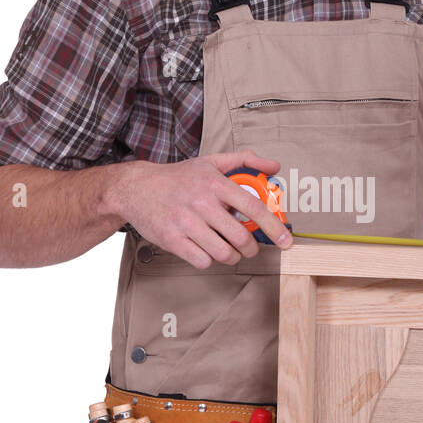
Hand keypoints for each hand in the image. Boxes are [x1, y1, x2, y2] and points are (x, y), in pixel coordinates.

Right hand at [107, 149, 292, 267]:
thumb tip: (274, 166)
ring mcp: (186, 223)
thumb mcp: (211, 162)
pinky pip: (203, 260)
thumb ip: (245, 161)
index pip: (252, 207)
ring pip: (224, 253)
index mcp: (215, 183)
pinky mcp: (173, 239)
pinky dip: (209, 259)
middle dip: (251, 248)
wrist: (137, 188)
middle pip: (240, 237)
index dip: (273, 226)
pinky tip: (206, 249)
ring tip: (229, 249)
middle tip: (249, 247)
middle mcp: (201, 203)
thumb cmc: (178, 178)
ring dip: (233, 256)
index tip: (285, 240)